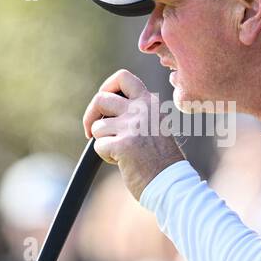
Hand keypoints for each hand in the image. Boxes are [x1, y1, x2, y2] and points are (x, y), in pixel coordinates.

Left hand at [82, 69, 184, 200]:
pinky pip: (99, 146)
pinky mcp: (123, 145)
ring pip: (98, 127)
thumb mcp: (154, 125)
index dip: (107, 87)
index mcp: (150, 103)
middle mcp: (141, 110)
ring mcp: (132, 127)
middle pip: (101, 98)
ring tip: (121, 152)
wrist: (171, 182)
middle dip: (90, 115)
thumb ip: (136, 112)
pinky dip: (106, 156)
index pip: (123, 77)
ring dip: (103, 141)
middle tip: (91, 131)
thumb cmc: (161, 159)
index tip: (104, 105)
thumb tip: (105, 108)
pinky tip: (122, 162)